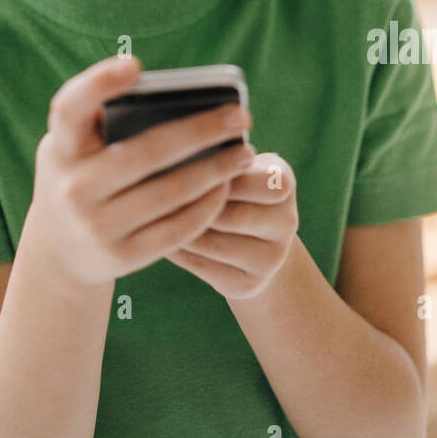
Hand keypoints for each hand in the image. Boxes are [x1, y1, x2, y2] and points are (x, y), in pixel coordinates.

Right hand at [28, 55, 257, 288]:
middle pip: (144, 152)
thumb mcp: (75, 149)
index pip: (70, 109)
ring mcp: (95, 226)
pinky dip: (206, 206)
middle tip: (240, 115)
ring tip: (244, 153)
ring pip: (169, 192)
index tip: (135, 64)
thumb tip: (184, 104)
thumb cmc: (81, 176)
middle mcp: (72, 188)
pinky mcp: (121, 257)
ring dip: (215, 170)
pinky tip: (226, 187)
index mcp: (59, 148)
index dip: (98, 84)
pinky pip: (176, 228)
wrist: (60, 253)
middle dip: (200, 131)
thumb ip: (107, 123)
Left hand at [164, 152, 297, 300]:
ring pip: (213, 244)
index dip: (222, 175)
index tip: (188, 166)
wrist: (252, 239)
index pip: (255, 177)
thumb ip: (216, 157)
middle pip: (232, 215)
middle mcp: (286, 223)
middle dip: (193, 206)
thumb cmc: (231, 186)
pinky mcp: (249, 285)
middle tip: (155, 195)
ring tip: (150, 216)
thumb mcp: (235, 166)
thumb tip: (176, 152)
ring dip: (178, 230)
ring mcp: (271, 259)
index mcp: (283, 183)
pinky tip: (159, 237)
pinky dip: (178, 251)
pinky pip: (205, 267)